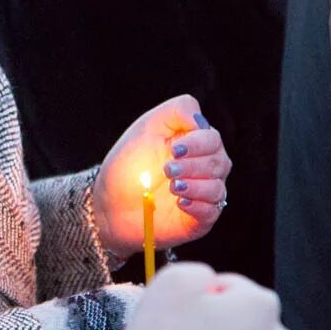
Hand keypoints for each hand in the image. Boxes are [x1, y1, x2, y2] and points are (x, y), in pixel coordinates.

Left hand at [92, 95, 230, 258]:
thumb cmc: (128, 163)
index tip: (175, 150)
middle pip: (219, 162)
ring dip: (195, 186)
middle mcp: (205, 168)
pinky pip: (212, 211)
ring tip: (172, 186)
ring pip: (217, 187)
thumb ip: (177, 111)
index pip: (212, 139)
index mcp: (195, 144)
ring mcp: (203, 193)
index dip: (197, 144)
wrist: (111, 202)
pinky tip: (179, 203)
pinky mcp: (199, 218)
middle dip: (193, 165)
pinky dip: (197, 205)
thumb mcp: (148, 127)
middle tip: (167, 169)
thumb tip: (201, 120)